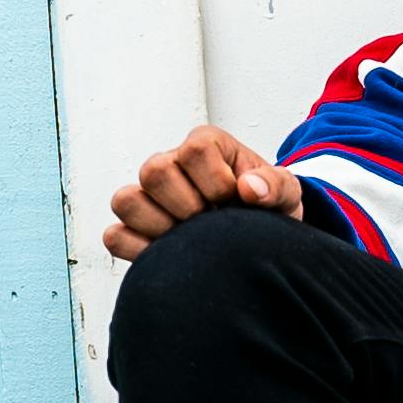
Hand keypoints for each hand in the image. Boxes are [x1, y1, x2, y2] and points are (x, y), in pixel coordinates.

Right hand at [102, 124, 306, 260]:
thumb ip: (276, 185)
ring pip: (127, 200)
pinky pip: (116, 236)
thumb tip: (249, 188)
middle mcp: (171, 164)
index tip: (235, 201)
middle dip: (187, 205)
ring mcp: (150, 197)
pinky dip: (138, 249)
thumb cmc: (269, 208)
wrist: (259, 238)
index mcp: (206, 146)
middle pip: (154, 171)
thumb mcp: (286, 193)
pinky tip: (172, 256)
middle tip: (210, 223)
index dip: (216, 181)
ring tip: (191, 240)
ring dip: (160, 226)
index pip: (194, 151)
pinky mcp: (137, 229)